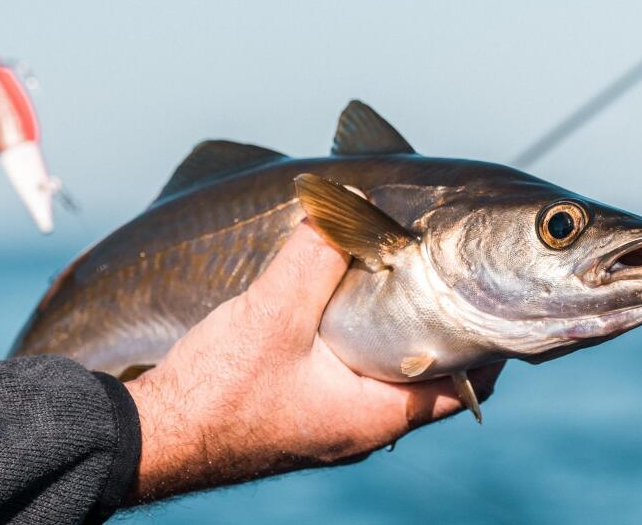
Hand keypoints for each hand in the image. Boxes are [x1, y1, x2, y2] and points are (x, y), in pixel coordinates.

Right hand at [124, 222, 503, 502]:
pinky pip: (343, 373)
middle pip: (424, 373)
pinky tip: (329, 303)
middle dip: (433, 323)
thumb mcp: (270, 316)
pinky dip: (350, 338)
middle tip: (441, 271)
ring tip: (390, 275)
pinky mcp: (296, 412)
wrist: (151, 439)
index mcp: (374, 416)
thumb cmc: (215, 396)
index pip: (463, 384)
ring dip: (388, 328)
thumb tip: (344, 202)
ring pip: (381, 371)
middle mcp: (359, 427)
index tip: (489, 291)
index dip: (485, 339)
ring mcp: (327, 423)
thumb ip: (312, 257)